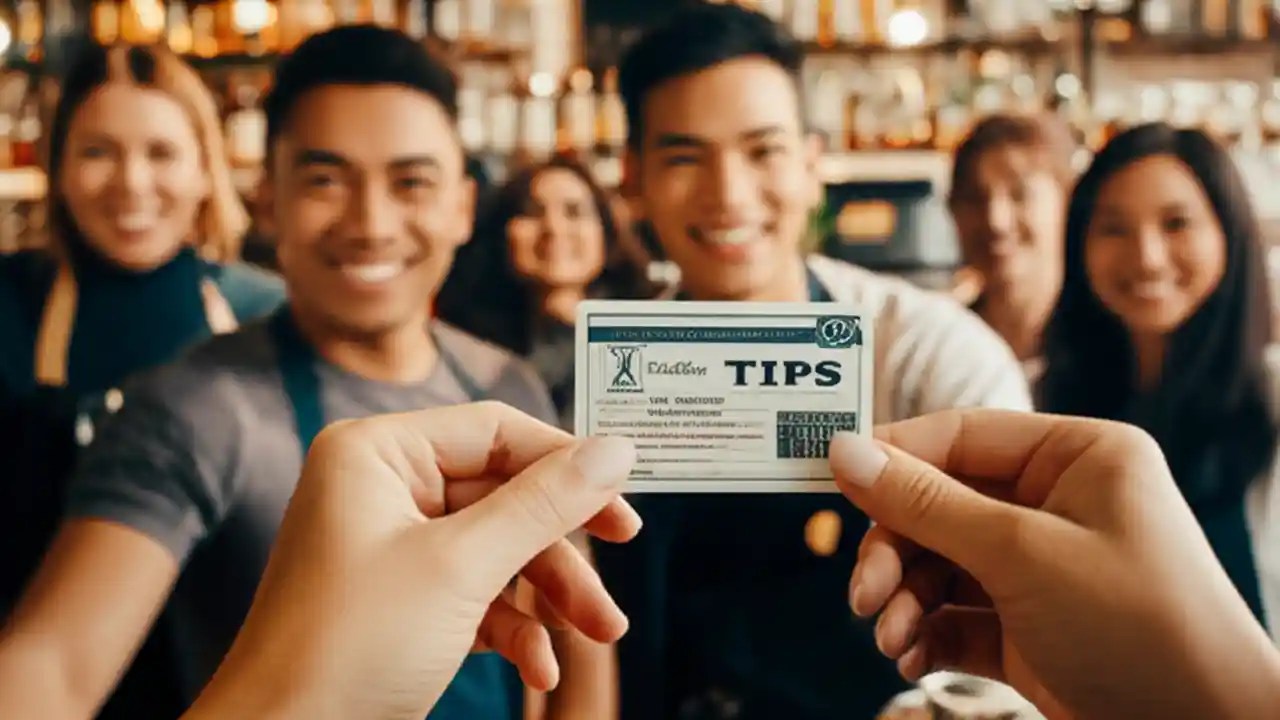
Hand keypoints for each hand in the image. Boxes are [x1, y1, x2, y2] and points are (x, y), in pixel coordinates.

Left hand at [186, 401, 641, 719]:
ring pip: (500, 550)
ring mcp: (394, 549)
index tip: (624, 499)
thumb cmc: (346, 650)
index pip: (494, 430)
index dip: (565, 461)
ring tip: (597, 635)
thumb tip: (615, 449)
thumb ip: (543, 504)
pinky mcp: (405, 603)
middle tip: (621, 564)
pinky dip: (515, 629)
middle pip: (505, 494)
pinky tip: (540, 668)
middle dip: (563, 547)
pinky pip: (479, 595)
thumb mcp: (460, 568)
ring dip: (551, 596)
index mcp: (377, 454)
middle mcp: (384, 490)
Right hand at [830, 410, 1279, 719]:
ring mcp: (1043, 567)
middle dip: (896, 550)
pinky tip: (911, 656)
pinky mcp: (1029, 626)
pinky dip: (925, 632)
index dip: (894, 456)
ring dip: (904, 598)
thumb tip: (844, 451)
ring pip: (940, 562)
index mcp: (1079, 457)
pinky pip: (954, 613)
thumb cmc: (1140, 629)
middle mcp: (1060, 503)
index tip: (831, 477)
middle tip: (863, 593)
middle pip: (940, 504)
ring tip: (889, 637)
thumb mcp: (1022, 555)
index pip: (963, 435)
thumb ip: (926, 503)